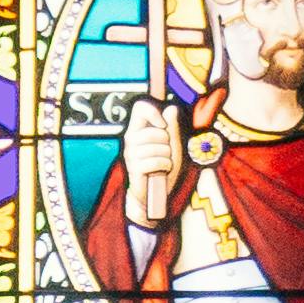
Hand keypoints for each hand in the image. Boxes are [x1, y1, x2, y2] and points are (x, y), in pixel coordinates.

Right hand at [120, 90, 183, 233]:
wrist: (152, 194)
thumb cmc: (161, 169)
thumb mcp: (172, 146)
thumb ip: (172, 128)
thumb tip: (171, 108)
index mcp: (138, 131)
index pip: (140, 108)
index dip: (153, 112)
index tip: (162, 125)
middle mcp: (131, 140)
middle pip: (154, 130)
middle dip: (167, 142)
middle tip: (164, 153)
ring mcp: (131, 154)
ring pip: (158, 146)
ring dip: (167, 157)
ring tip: (163, 164)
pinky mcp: (134, 168)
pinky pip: (156, 161)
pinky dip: (165, 167)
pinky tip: (162, 171)